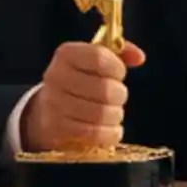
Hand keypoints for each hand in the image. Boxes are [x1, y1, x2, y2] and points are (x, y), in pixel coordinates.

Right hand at [21, 40, 145, 151]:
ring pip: (101, 113)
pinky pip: (94, 133)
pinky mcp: (57, 129)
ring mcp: (54, 104)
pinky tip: (111, 129)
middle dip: (119, 95)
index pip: (99, 57)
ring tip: (113, 113)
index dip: (117, 67)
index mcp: (67, 54)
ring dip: (115, 115)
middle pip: (105, 89)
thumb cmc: (80, 80)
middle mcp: (56, 77)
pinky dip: (110, 133)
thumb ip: (120, 53)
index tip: (118, 74)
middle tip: (117, 97)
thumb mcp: (95, 60)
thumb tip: (139, 57)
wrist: (47, 109)